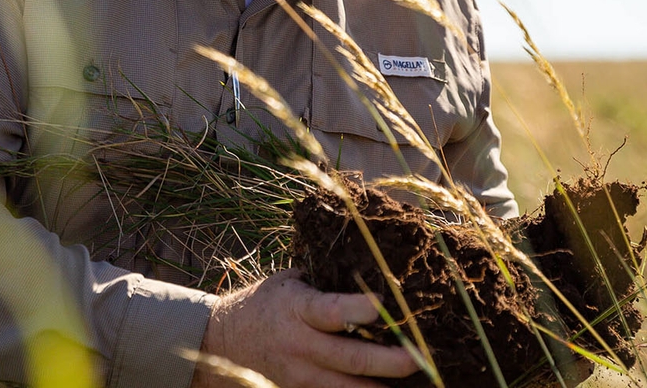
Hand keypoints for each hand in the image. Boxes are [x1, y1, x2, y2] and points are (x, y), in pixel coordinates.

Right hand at [190, 269, 418, 387]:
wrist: (227, 340)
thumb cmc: (269, 302)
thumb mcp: (291, 282)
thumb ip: (325, 283)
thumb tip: (374, 270)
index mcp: (296, 309)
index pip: (330, 312)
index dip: (357, 310)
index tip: (383, 305)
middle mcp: (300, 345)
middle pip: (350, 358)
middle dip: (388, 361)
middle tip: (418, 359)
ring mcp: (301, 374)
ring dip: (380, 387)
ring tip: (415, 381)